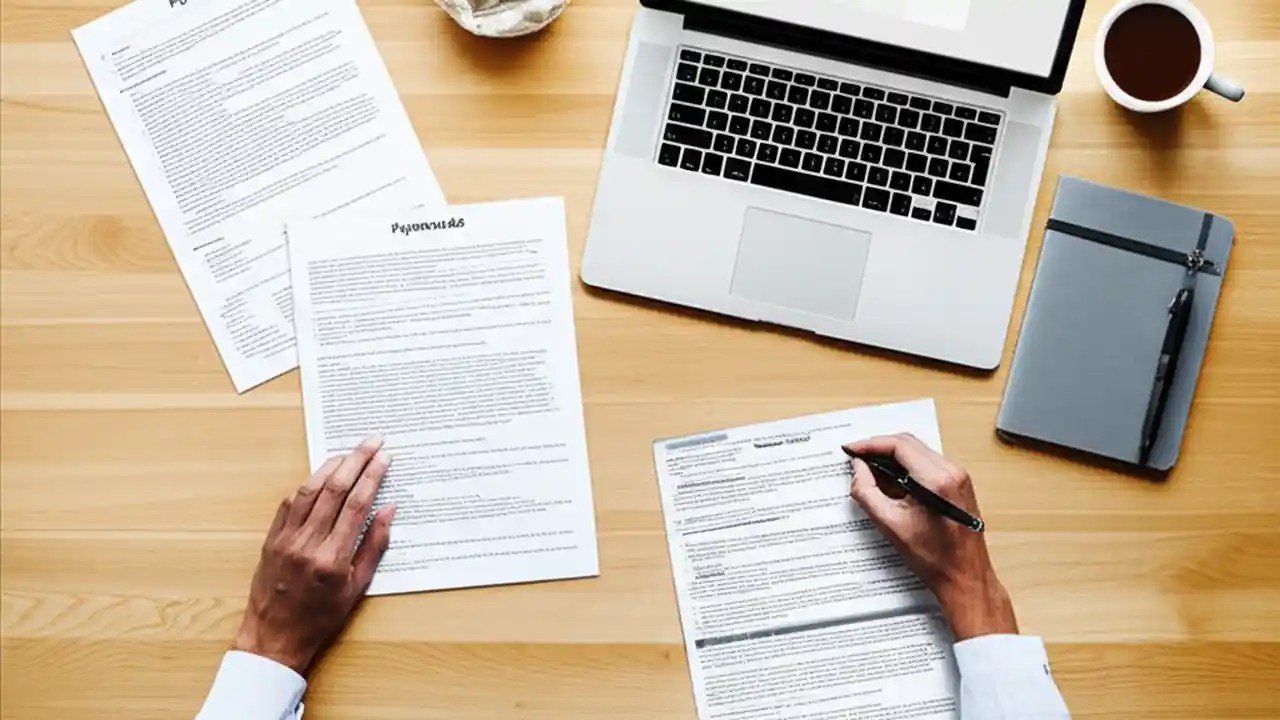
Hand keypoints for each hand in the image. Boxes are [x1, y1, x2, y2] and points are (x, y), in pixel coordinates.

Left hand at [233, 436, 395, 674]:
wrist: (275, 637)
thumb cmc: (320, 617)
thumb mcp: (357, 587)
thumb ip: (374, 546)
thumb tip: (388, 509)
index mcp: (333, 558)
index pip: (357, 504)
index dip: (373, 476)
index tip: (385, 458)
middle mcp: (308, 543)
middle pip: (335, 489)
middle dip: (356, 460)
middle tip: (372, 442)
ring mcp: (286, 538)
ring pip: (310, 489)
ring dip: (331, 466)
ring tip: (349, 453)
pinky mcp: (272, 538)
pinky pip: (290, 502)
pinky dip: (308, 484)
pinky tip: (321, 476)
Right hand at [843, 434, 1016, 640]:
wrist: (965, 577)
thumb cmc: (935, 559)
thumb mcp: (890, 525)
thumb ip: (867, 492)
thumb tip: (858, 469)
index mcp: (938, 480)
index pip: (899, 446)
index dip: (870, 445)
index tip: (852, 450)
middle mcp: (953, 472)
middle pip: (908, 444)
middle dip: (879, 449)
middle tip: (857, 460)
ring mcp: (959, 476)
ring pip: (917, 452)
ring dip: (892, 458)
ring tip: (870, 472)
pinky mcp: (959, 483)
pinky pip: (927, 463)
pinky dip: (905, 467)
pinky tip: (890, 481)